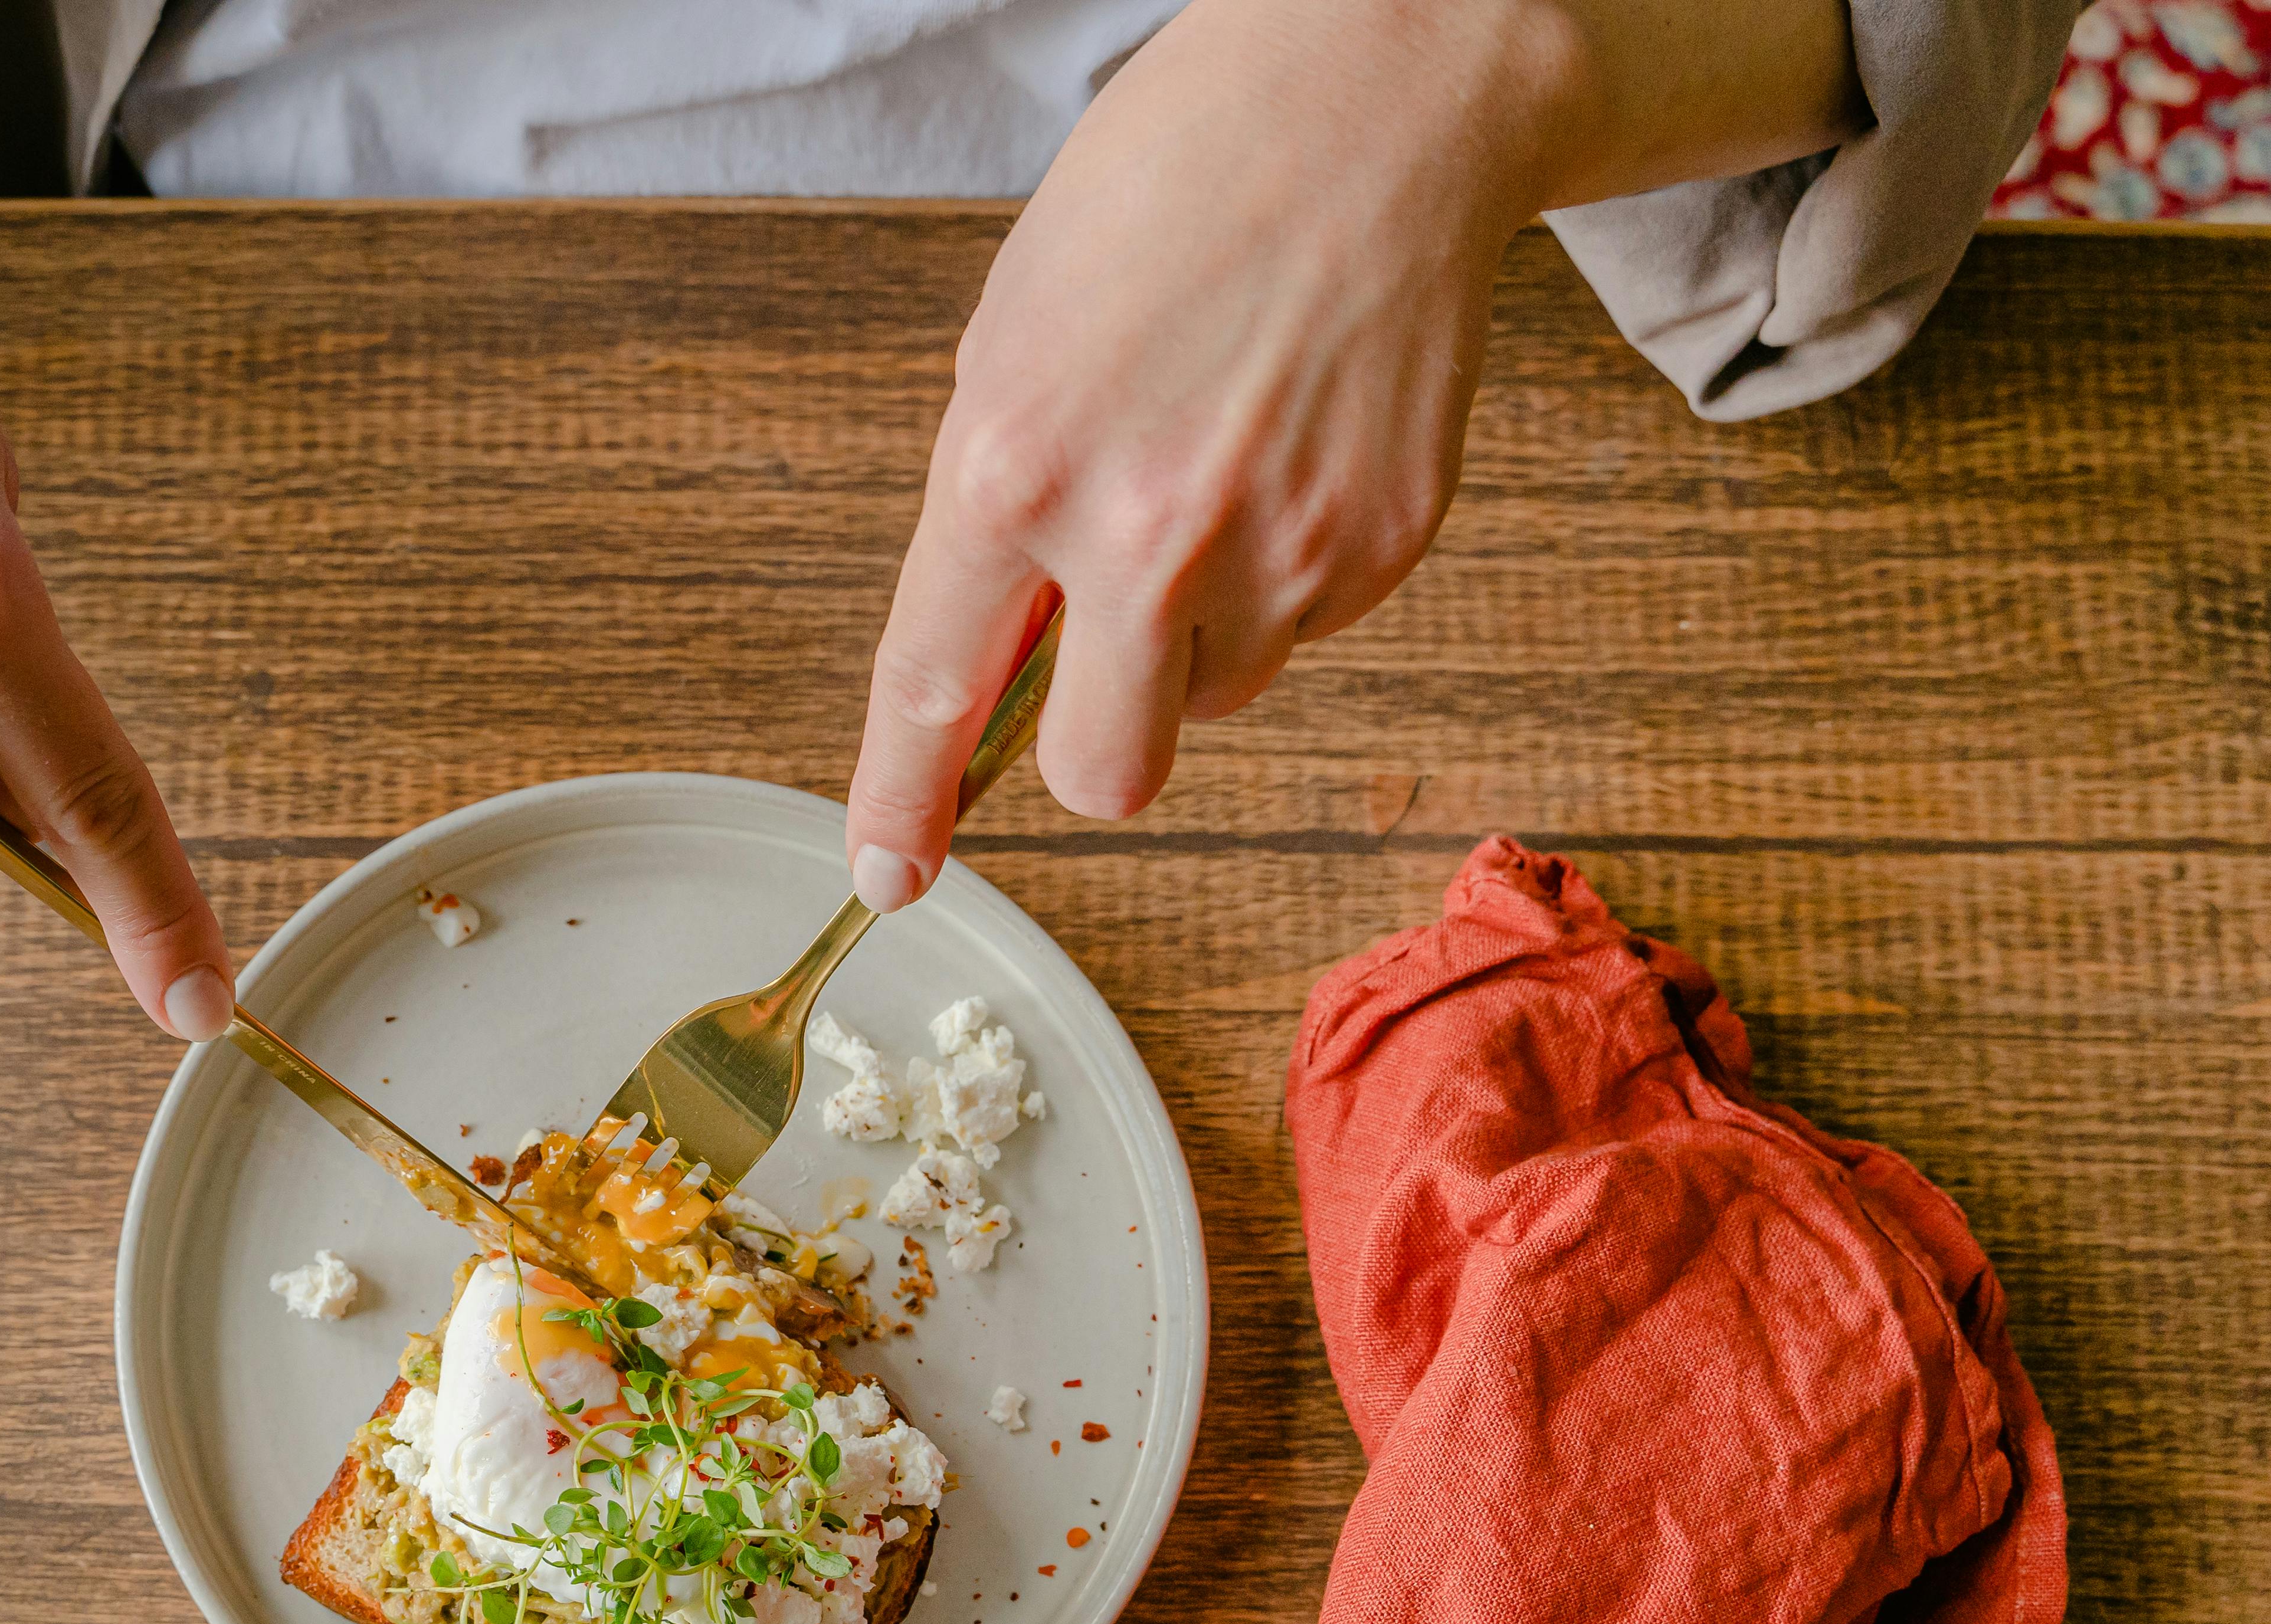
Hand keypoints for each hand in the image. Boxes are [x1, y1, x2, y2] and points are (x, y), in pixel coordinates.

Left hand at [842, 0, 1862, 906]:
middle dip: (1098, 742)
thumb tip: (999, 648)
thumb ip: (997, 510)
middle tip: (1109, 652)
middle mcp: (1145, 531)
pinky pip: (1307, 629)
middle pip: (1107, 770)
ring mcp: (1279, 550)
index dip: (903, 800)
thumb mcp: (1021, 338)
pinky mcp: (1383, 547)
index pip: (935, 686)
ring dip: (1201, 632)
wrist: (1377, 103)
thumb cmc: (1180, 188)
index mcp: (1015, 465)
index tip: (887, 874)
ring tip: (1222, 471)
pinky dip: (1287, 574)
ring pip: (1213, 697)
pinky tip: (1292, 450)